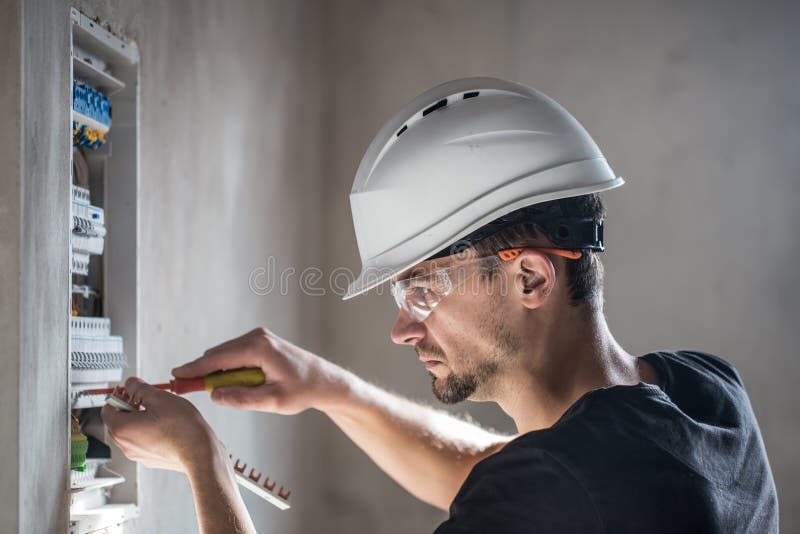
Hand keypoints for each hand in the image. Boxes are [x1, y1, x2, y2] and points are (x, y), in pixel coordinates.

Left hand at [101, 377, 220, 472]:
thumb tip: (131, 384)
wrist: (200, 453)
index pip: (107, 408)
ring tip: (160, 411)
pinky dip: (150, 430)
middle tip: (147, 398)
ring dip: (141, 418)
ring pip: (132, 431)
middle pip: (118, 420)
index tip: (131, 390)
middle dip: (130, 406)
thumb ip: (140, 388)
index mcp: (122, 429)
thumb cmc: (182, 429)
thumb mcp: (160, 398)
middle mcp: (126, 445)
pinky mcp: (151, 458)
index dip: (119, 395)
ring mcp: (138, 454)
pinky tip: (167, 424)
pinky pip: (144, 441)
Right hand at [172, 327, 346, 414]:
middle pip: (218, 355)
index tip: (175, 376)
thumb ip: (242, 399)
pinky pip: (235, 354)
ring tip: (240, 392)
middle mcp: (257, 337)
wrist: (325, 380)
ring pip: (225, 355)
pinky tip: (246, 384)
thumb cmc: (304, 390)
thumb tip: (214, 395)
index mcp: (259, 348)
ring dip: (222, 373)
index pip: (217, 358)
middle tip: (196, 392)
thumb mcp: (273, 401)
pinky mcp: (260, 341)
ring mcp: (259, 337)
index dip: (194, 369)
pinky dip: (231, 369)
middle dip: (205, 373)